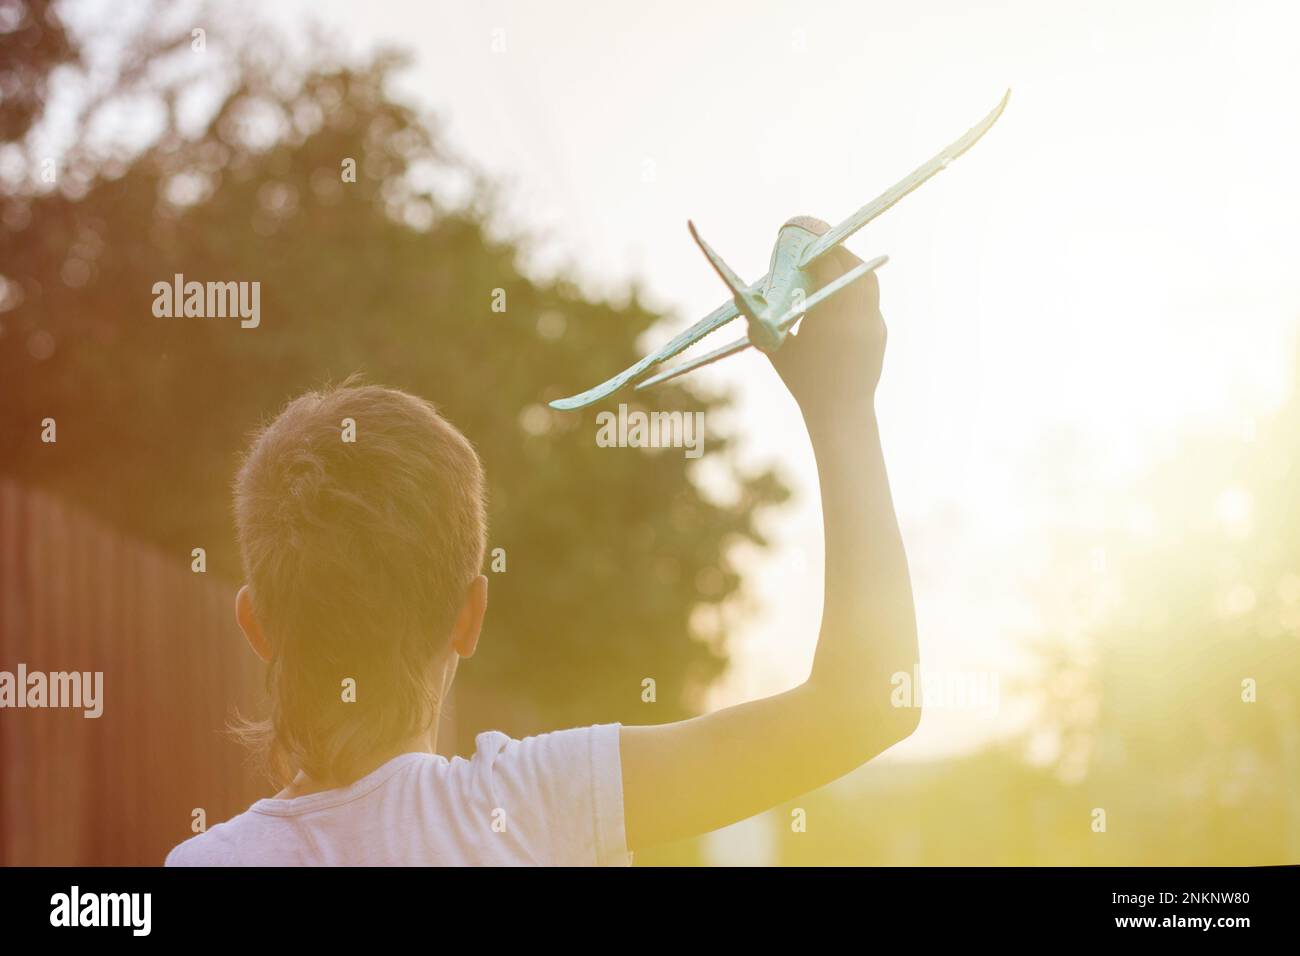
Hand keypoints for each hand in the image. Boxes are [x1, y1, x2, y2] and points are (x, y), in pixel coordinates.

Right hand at [768, 218, 885, 416]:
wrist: (841, 412)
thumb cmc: (802, 381)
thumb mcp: (776, 349)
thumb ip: (762, 322)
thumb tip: (738, 297)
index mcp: (831, 314)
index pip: (829, 263)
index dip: (816, 243)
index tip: (803, 232)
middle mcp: (858, 313)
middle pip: (852, 264)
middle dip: (834, 249)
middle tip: (814, 244)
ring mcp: (873, 321)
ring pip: (867, 279)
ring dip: (849, 265)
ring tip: (829, 263)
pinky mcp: (880, 331)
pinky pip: (869, 300)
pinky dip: (855, 289)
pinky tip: (839, 294)